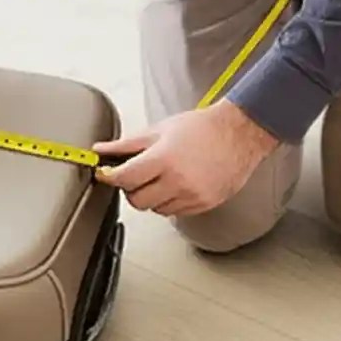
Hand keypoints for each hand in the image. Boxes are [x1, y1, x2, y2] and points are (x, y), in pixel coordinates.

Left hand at [93, 100, 279, 215]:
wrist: (239, 133)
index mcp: (164, 159)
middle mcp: (178, 181)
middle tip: (136, 175)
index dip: (110, 177)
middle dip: (131, 189)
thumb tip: (101, 150)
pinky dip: (169, 201)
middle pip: (137, 201)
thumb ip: (126, 144)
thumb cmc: (202, 128)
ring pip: (155, 210)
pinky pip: (175, 212)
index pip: (125, 179)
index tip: (107, 174)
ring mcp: (193, 195)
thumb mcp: (159, 130)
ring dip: (151, 197)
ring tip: (161, 177)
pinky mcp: (204, 204)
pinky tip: (176, 184)